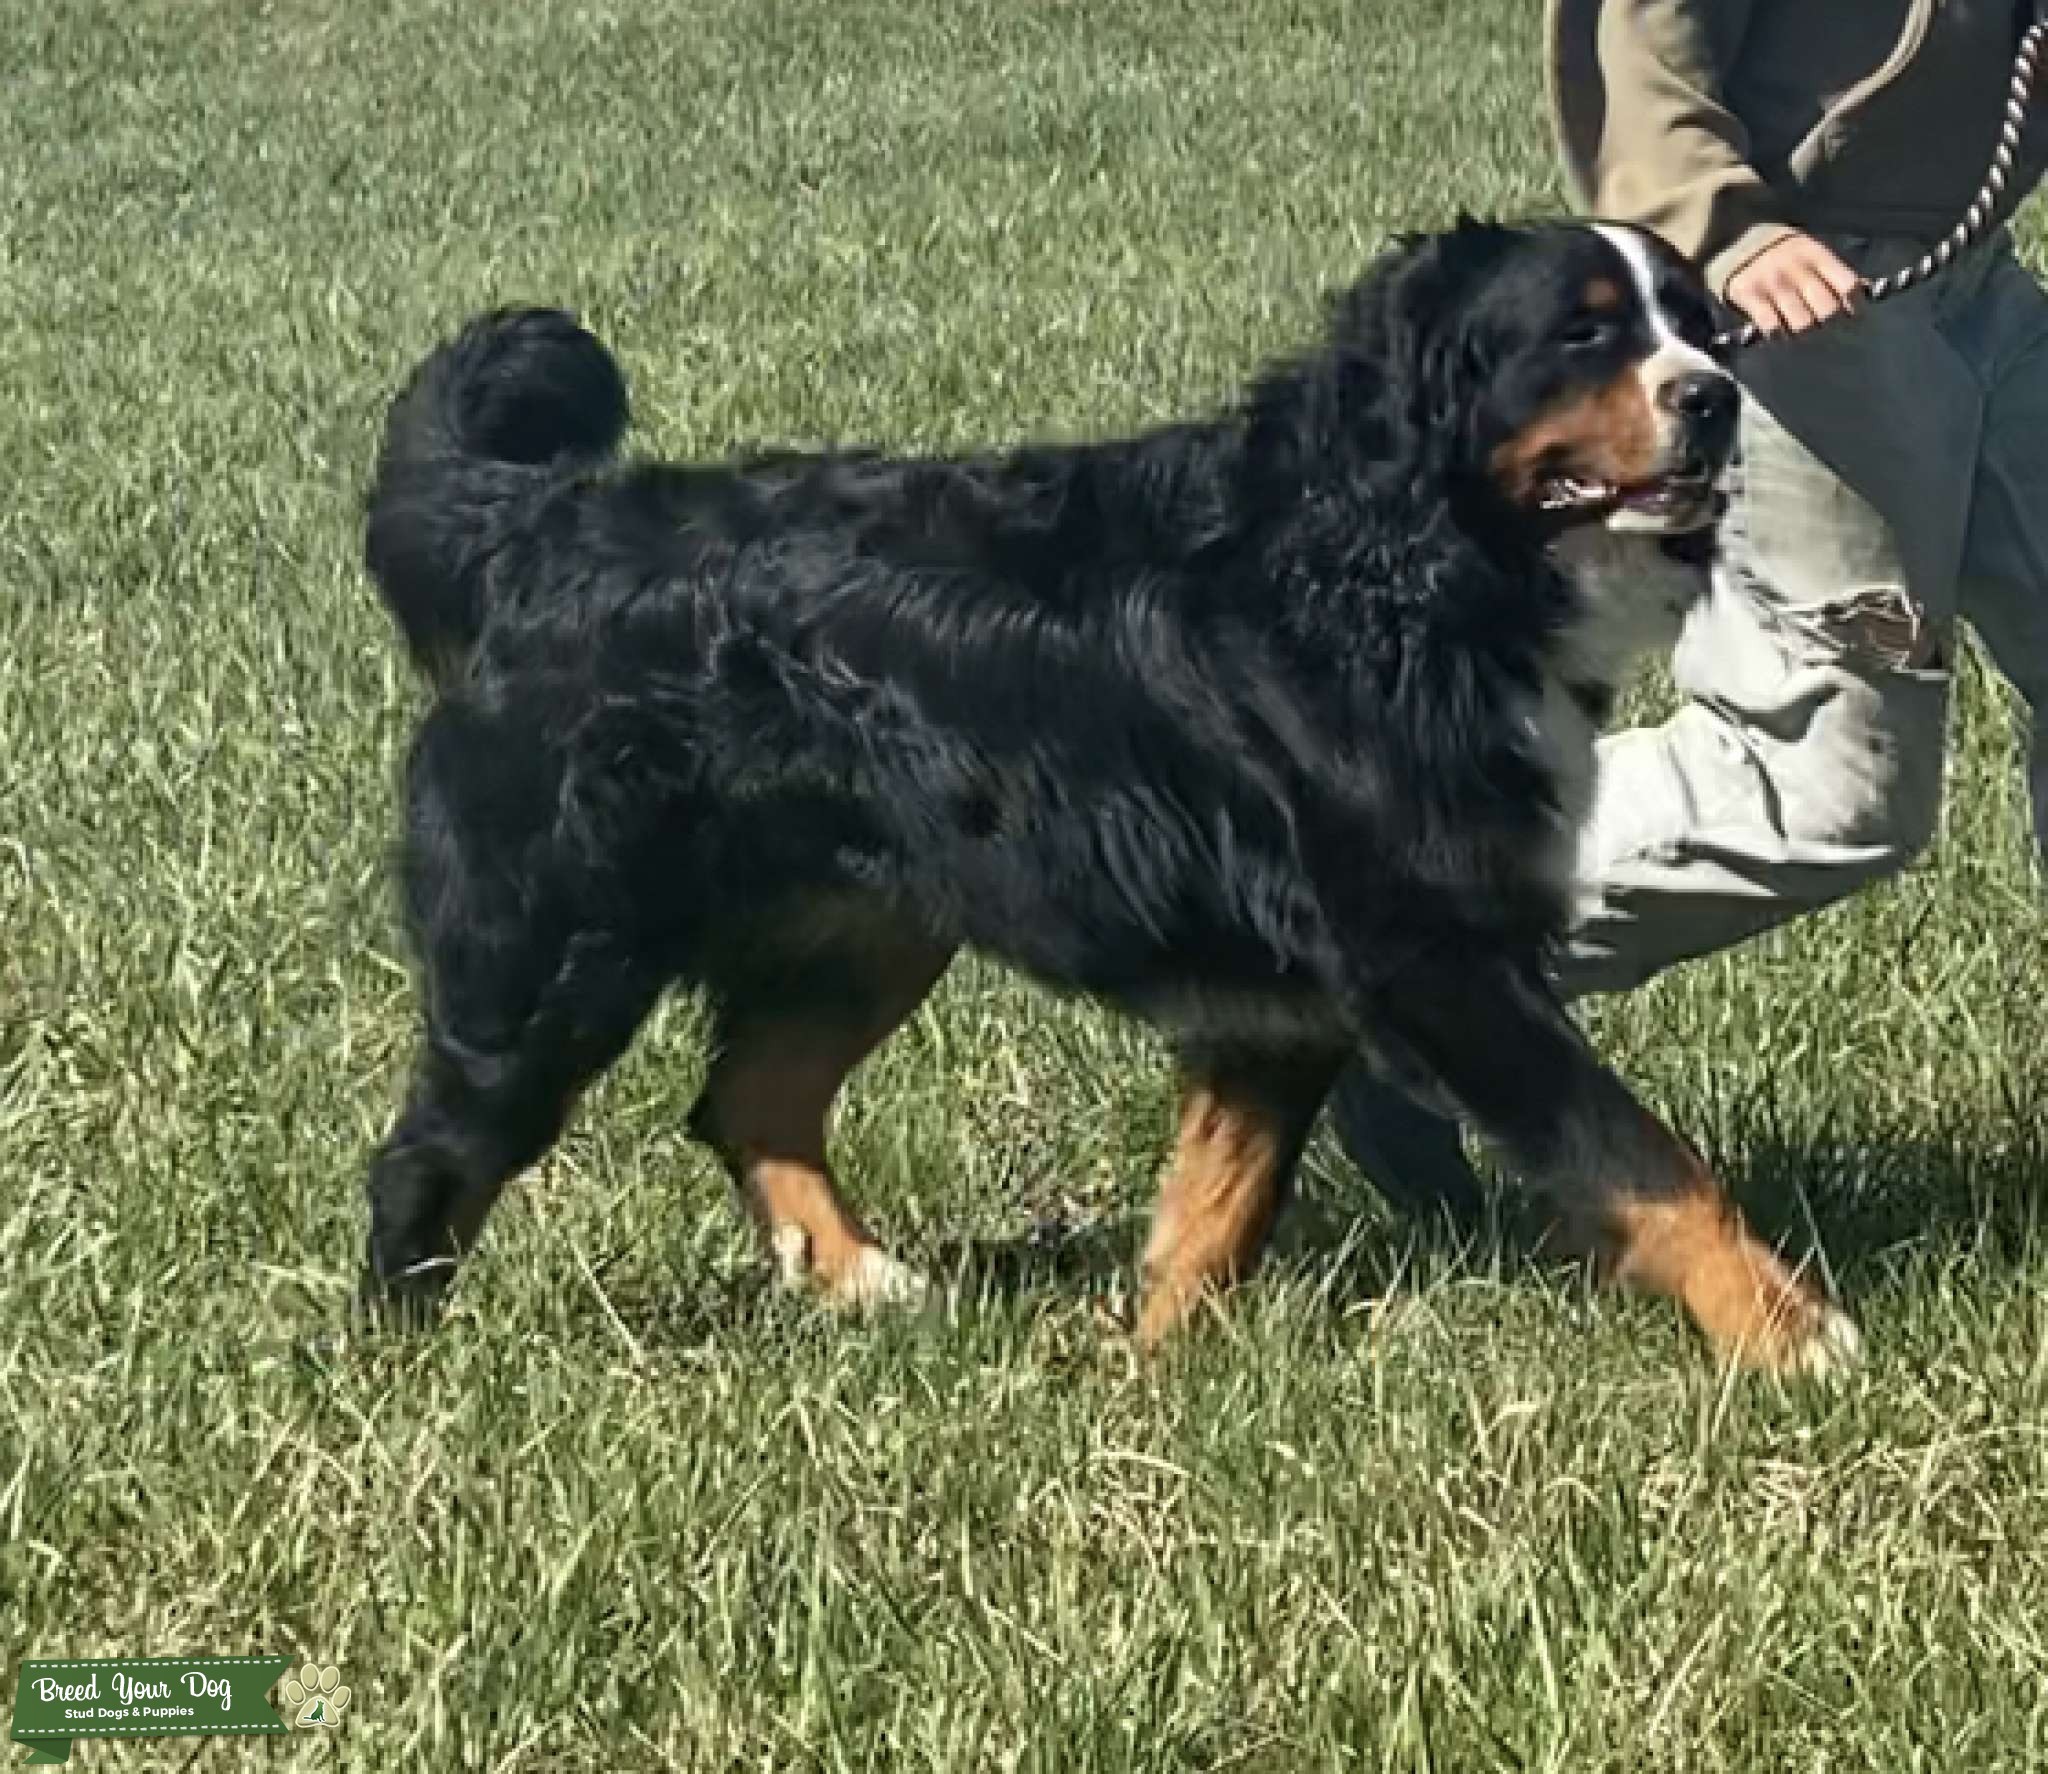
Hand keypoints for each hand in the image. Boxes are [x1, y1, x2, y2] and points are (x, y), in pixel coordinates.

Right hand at [1724, 234, 1863, 336]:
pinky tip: (1778, 333)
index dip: (1855, 305)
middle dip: (1829, 324)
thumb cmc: (1775, 248)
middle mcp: (1797, 269)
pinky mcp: (1750, 296)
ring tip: (1800, 331)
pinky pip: (1772, 328)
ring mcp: (1773, 283)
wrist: (1728, 235)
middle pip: (1827, 310)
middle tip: (1823, 327)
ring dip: (1804, 333)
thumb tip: (1866, 289)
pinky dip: (1779, 336)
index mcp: (1816, 254)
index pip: (1848, 285)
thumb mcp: (1807, 250)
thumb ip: (1831, 270)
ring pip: (1802, 324)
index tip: (1853, 315)